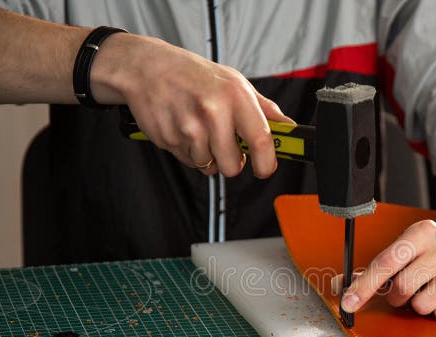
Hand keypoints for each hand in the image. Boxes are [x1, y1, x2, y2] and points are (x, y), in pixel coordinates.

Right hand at [91, 34, 293, 176]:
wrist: (147, 68)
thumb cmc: (194, 75)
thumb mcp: (234, 82)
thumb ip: (263, 108)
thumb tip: (287, 127)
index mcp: (235, 96)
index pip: (261, 141)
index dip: (267, 163)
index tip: (265, 169)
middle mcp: (213, 112)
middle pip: (232, 166)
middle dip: (232, 162)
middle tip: (225, 143)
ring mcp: (189, 127)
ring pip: (209, 166)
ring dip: (208, 155)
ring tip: (200, 129)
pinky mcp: (169, 139)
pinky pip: (189, 161)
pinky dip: (189, 151)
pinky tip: (184, 128)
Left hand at [340, 220, 435, 321]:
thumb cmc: (426, 253)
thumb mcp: (402, 250)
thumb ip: (371, 270)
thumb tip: (338, 286)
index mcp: (423, 232)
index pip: (387, 262)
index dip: (365, 286)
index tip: (348, 303)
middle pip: (403, 288)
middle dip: (396, 296)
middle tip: (404, 290)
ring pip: (423, 305)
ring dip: (418, 305)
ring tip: (427, 290)